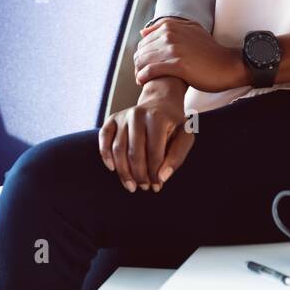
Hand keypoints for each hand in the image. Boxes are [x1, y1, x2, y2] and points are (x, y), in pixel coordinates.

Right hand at [98, 77, 193, 192]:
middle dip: (139, 175)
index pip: (154, 152)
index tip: (158, 186)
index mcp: (157, 117)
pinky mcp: (113, 119)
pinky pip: (104, 138)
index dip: (155, 173)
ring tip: (132, 186)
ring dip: (124, 172)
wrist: (161, 102)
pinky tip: (112, 169)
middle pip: (134, 153)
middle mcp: (137, 114)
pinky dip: (105, 154)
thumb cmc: (174, 124)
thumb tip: (162, 178)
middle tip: (145, 187)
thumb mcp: (185, 137)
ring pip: (118, 149)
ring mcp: (123, 116)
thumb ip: (177, 157)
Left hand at [134, 17, 247, 91]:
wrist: (227, 65)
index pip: (145, 39)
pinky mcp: (178, 64)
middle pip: (142, 49)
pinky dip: (144, 76)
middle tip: (140, 74)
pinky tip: (143, 81)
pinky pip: (151, 70)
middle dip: (139, 63)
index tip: (144, 63)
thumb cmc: (209, 51)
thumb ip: (168, 27)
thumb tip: (143, 32)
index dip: (142, 53)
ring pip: (144, 60)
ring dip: (138, 71)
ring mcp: (174, 48)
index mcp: (172, 25)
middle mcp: (171, 34)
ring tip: (140, 79)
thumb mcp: (191, 30)